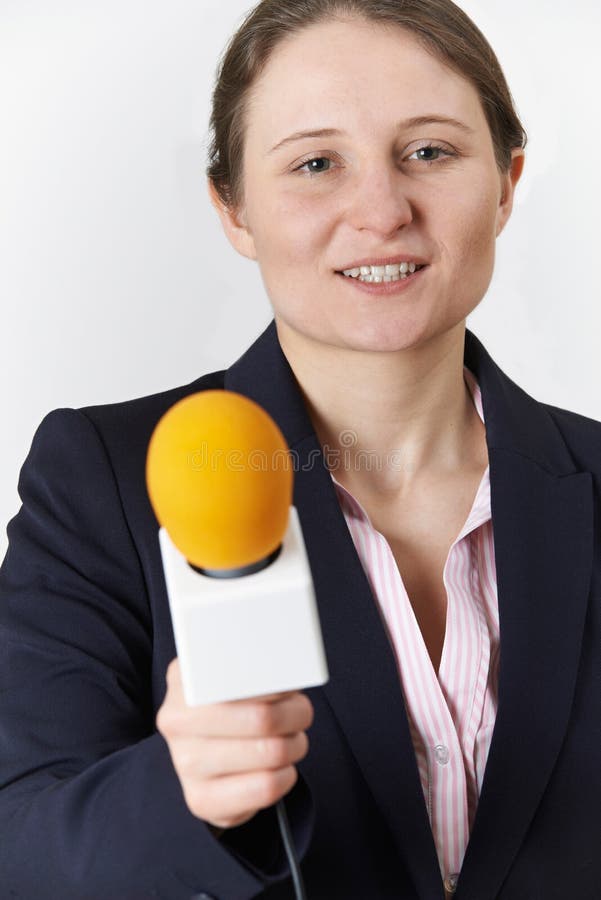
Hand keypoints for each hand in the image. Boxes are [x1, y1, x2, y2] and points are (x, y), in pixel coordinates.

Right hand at [156, 657, 313, 828]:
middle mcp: (176, 721)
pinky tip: (280, 768)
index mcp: (185, 679)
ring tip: (291, 738)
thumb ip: (256, 667)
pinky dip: (286, 776)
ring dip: (295, 745)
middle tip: (300, 713)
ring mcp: (184, 763)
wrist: (206, 754)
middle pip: (263, 717)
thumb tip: (291, 671)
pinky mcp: (201, 799)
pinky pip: (266, 788)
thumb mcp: (236, 675)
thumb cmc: (232, 706)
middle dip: (296, 715)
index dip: (277, 683)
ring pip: (270, 752)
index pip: (242, 677)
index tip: (290, 687)